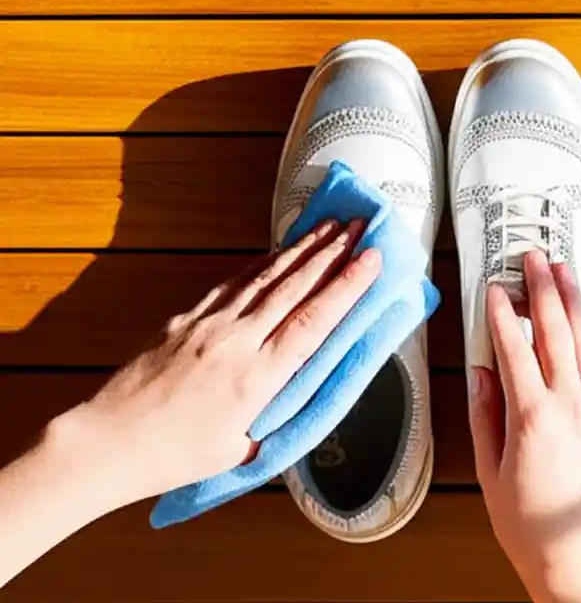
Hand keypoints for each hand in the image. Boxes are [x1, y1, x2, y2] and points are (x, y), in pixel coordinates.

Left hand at [53, 218, 380, 505]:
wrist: (107, 442)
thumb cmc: (173, 456)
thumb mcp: (242, 448)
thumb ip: (277, 417)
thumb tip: (302, 396)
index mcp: (257, 378)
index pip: (313, 321)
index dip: (346, 286)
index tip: (371, 258)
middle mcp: (236, 342)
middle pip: (293, 287)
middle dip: (331, 253)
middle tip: (359, 225)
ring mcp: (207, 325)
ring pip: (265, 278)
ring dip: (301, 250)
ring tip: (328, 227)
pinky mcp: (184, 320)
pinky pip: (231, 285)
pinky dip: (260, 266)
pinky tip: (276, 254)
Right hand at [469, 250, 580, 602]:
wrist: (578, 557)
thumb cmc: (529, 524)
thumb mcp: (489, 472)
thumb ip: (485, 415)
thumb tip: (483, 370)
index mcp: (532, 419)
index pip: (516, 348)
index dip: (504, 313)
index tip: (496, 288)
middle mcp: (571, 407)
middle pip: (557, 332)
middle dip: (545, 289)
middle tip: (535, 257)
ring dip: (575, 302)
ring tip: (564, 271)